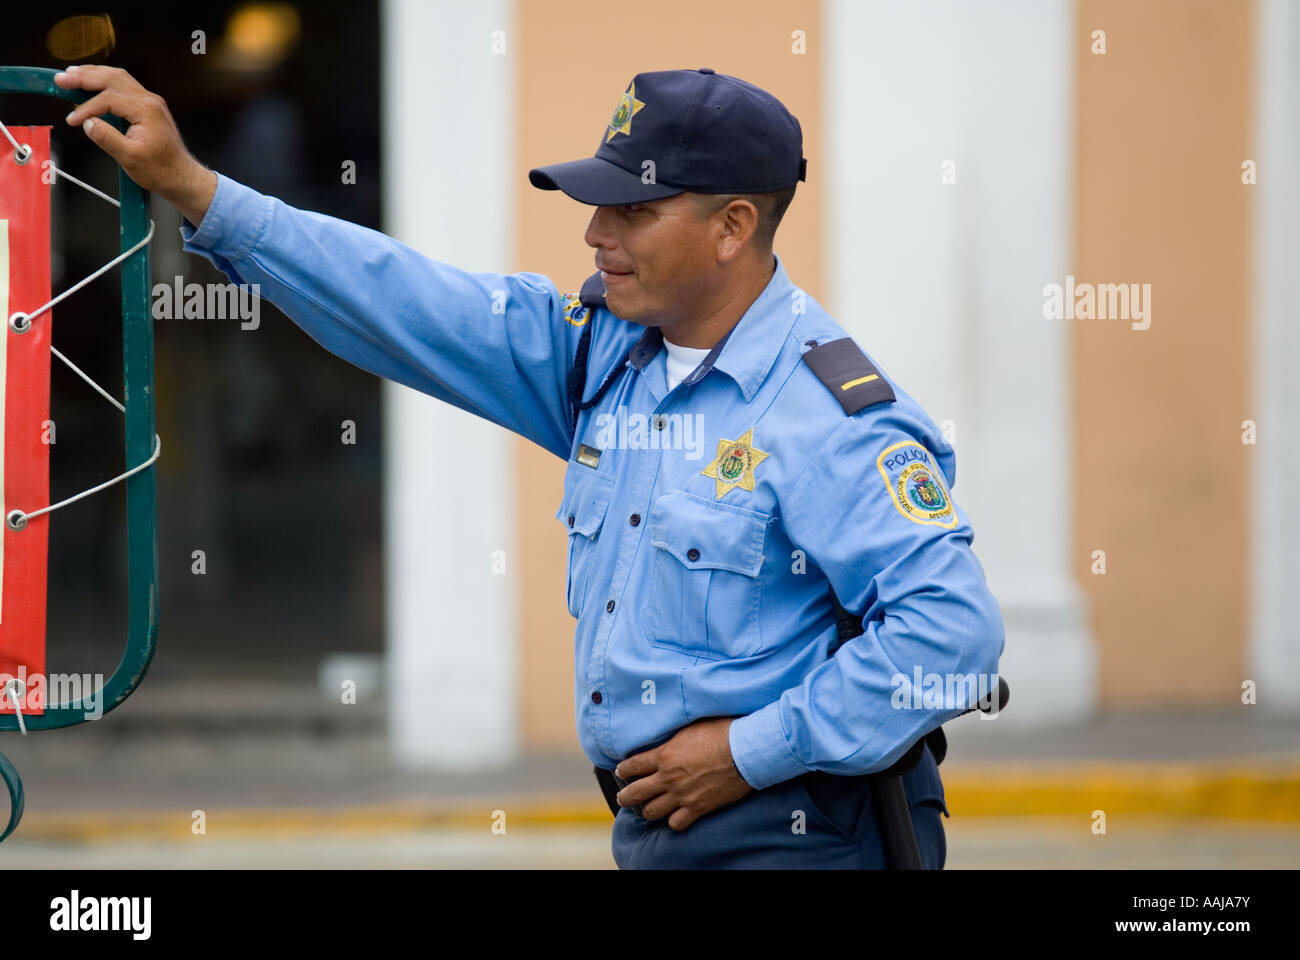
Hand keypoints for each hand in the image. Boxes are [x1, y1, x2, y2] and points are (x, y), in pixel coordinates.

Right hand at [53, 64, 216, 224]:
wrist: (181, 176)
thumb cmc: (161, 170)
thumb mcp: (130, 158)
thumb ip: (107, 138)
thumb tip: (88, 123)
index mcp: (146, 110)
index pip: (108, 99)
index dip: (87, 108)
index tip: (73, 120)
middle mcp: (149, 100)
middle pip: (112, 78)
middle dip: (84, 77)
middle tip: (61, 79)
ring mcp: (150, 102)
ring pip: (118, 77)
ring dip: (93, 74)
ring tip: (71, 75)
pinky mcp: (148, 107)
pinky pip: (123, 86)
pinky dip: (104, 81)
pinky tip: (91, 83)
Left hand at [615, 716, 752, 830]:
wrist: (744, 751)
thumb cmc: (721, 732)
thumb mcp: (690, 726)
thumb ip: (673, 736)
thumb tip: (666, 732)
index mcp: (664, 755)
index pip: (633, 765)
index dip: (624, 769)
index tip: (621, 771)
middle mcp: (668, 777)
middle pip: (636, 792)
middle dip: (625, 796)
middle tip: (623, 798)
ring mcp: (682, 795)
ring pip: (652, 811)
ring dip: (647, 810)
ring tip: (646, 809)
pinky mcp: (698, 808)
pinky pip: (676, 823)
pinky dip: (673, 821)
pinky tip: (674, 816)